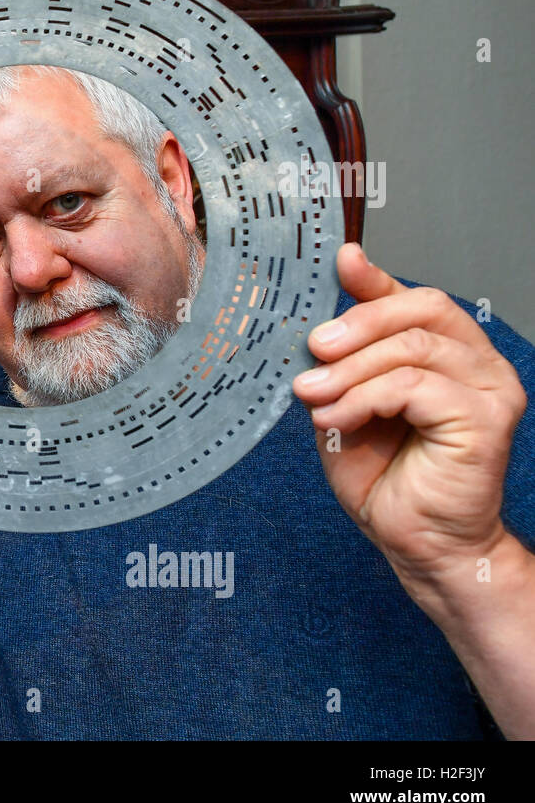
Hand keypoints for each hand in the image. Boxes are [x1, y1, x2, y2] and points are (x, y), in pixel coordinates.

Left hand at [292, 243, 527, 586]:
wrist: (415, 541)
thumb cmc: (385, 476)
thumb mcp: (347, 404)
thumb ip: (340, 363)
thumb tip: (315, 323)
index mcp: (447, 352)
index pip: (413, 298)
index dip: (375, 277)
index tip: (339, 261)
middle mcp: (478, 362)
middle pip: (420, 308)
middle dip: (357, 322)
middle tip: (313, 350)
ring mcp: (490, 388)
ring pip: (411, 347)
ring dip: (350, 369)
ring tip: (314, 396)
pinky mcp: (486, 418)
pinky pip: (414, 385)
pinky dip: (363, 398)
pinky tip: (335, 419)